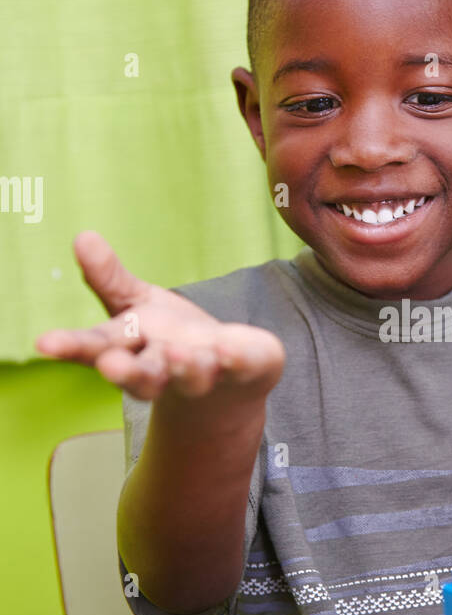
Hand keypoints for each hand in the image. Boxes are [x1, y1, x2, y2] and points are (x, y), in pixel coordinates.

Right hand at [35, 231, 285, 400]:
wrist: (227, 377)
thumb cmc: (170, 337)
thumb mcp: (137, 305)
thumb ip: (110, 279)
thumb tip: (82, 237)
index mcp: (130, 351)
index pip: (96, 348)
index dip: (71, 346)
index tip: (45, 343)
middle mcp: (163, 370)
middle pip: (141, 376)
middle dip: (128, 372)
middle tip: (112, 366)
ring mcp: (204, 374)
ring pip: (190, 376)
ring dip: (184, 367)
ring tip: (179, 354)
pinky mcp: (243, 370)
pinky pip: (240, 366)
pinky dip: (235, 360)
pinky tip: (228, 350)